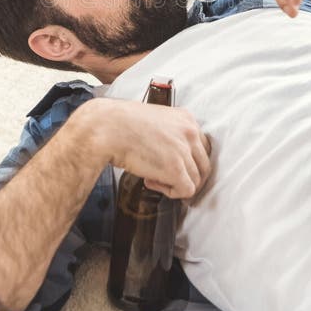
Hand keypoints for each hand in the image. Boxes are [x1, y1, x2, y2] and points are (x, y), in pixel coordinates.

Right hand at [84, 98, 211, 200]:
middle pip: (203, 165)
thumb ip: (168, 133)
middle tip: (168, 180)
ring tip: (152, 177)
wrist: (106, 127)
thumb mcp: (153, 120)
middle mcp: (190, 132)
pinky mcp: (175, 169)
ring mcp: (184, 151)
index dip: (190, 161)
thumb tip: (170, 154)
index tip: (177, 168)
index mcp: (186, 118)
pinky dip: (171, 192)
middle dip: (188, 176)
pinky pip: (186, 191)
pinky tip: (150, 182)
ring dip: (175, 183)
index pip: (202, 146)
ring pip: (196, 180)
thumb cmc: (121, 123)